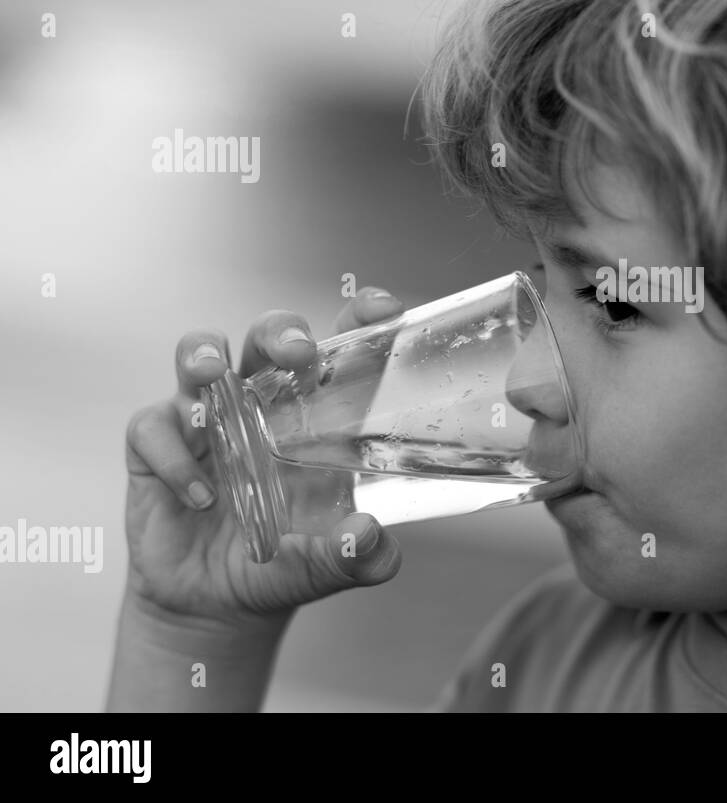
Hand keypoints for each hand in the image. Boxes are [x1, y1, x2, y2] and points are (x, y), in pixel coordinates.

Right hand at [122, 288, 407, 627]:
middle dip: (281, 332)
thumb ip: (361, 555)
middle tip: (297, 353)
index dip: (359, 319)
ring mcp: (207, 422)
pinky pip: (153, 426)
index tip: (381, 309)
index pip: (340, 349)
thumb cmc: (283, 566)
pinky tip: (202, 497)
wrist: (217, 608)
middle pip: (268, 337)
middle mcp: (261, 406)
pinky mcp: (157, 449)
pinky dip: (174, 455)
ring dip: (204, 355)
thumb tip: (370, 538)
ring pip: (199, 356)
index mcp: (315, 416)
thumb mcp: (332, 565)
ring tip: (214, 378)